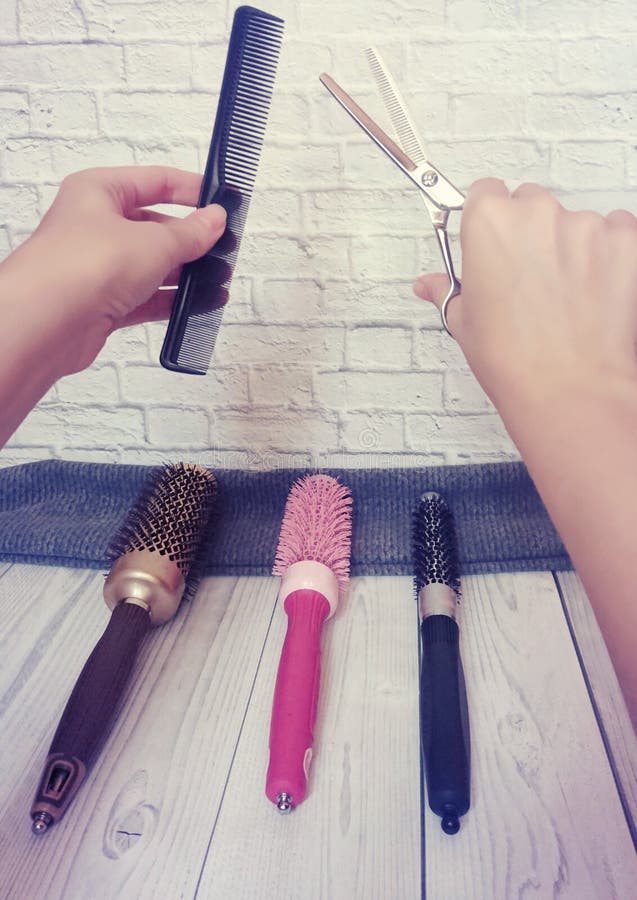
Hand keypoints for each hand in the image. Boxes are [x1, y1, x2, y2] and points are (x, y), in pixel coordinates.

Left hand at [4, 165, 225, 373]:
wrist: (46, 324)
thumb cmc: (83, 266)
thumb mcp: (153, 242)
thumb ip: (190, 233)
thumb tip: (215, 220)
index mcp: (99, 192)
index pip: (155, 181)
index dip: (191, 190)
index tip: (222, 202)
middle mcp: (95, 226)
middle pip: (155, 226)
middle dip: (192, 240)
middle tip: (225, 249)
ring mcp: (98, 267)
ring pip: (152, 265)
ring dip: (186, 274)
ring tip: (220, 281)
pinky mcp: (103, 303)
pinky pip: (146, 297)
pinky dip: (172, 300)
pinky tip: (200, 304)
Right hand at [415, 180, 636, 726]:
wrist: (588, 417)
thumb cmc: (518, 391)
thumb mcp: (468, 347)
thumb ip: (451, 300)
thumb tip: (431, 283)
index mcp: (488, 229)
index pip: (486, 194)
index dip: (493, 235)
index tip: (499, 265)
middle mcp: (546, 216)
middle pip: (539, 209)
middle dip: (537, 252)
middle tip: (537, 310)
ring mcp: (602, 232)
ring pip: (590, 231)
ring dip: (584, 269)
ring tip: (581, 330)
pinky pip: (629, 252)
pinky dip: (622, 280)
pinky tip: (614, 328)